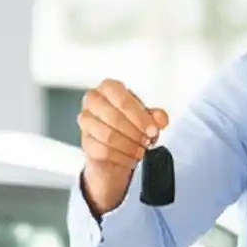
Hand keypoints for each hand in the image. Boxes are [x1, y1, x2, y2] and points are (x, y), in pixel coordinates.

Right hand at [77, 78, 169, 214]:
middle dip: (135, 132)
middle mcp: (93, 101)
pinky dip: (121, 157)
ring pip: (107, 135)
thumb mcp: (148, 119)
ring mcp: (86, 121)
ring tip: (140, 151)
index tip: (152, 130)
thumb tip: (160, 119)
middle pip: (114, 117)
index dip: (139, 117)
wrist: (118, 150)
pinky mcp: (85, 142)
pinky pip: (103, 151)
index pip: (122, 99)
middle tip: (147, 141)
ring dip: (129, 146)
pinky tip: (130, 159)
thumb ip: (157, 117)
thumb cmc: (130, 127)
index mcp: (109, 88)